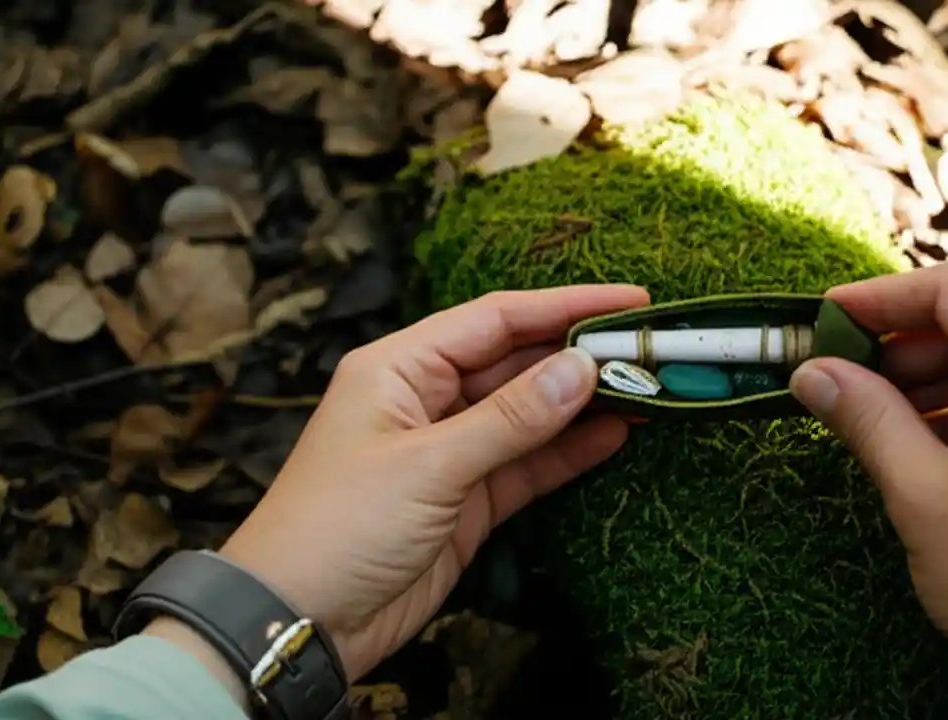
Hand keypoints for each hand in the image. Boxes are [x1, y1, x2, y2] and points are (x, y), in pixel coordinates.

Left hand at [215, 284, 648, 680]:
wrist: (298, 620)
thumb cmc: (337, 527)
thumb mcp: (429, 465)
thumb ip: (510, 418)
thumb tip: (581, 368)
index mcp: (400, 367)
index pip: (496, 319)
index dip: (565, 306)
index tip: (629, 302)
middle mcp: (427, 399)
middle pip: (517, 363)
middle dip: (581, 356)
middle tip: (649, 351)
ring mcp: (449, 451)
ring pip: (528, 415)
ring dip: (582, 404)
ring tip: (647, 389)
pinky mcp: (466, 500)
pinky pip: (527, 464)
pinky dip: (568, 452)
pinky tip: (615, 434)